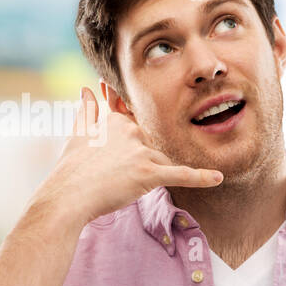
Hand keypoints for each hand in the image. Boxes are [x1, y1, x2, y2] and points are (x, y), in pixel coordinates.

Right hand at [32, 86, 221, 228]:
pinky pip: (182, 175)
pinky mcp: (149, 173)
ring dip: (150, 176)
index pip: (139, 128)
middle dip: (142, 163)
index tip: (128, 153)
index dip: (133, 145)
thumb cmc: (72, 169)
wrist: (67, 196)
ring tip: (121, 185)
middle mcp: (131, 131)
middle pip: (153, 147)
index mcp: (117, 121)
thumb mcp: (78, 134)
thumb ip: (87, 111)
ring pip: (162, 162)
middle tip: (117, 175)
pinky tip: (218, 178)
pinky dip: (201, 177)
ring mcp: (141, 152)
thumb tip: (87, 89)